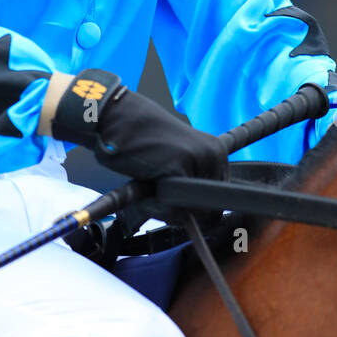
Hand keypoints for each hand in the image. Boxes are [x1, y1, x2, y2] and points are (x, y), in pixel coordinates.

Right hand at [47, 69, 227, 233]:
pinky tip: (145, 181)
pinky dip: (156, 206)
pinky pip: (173, 208)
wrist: (118, 117)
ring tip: (151, 181)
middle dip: (182, 211)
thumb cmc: (142, 139)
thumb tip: (204, 219)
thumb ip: (192, 181)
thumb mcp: (177, 156)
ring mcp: (198, 160)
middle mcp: (213, 154)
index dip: (194, 208)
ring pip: (191, 212)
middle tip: (158, 188)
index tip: (173, 195)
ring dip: (168, 210)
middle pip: (209, 211)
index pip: (218, 201)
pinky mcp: (178, 167)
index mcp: (217, 151)